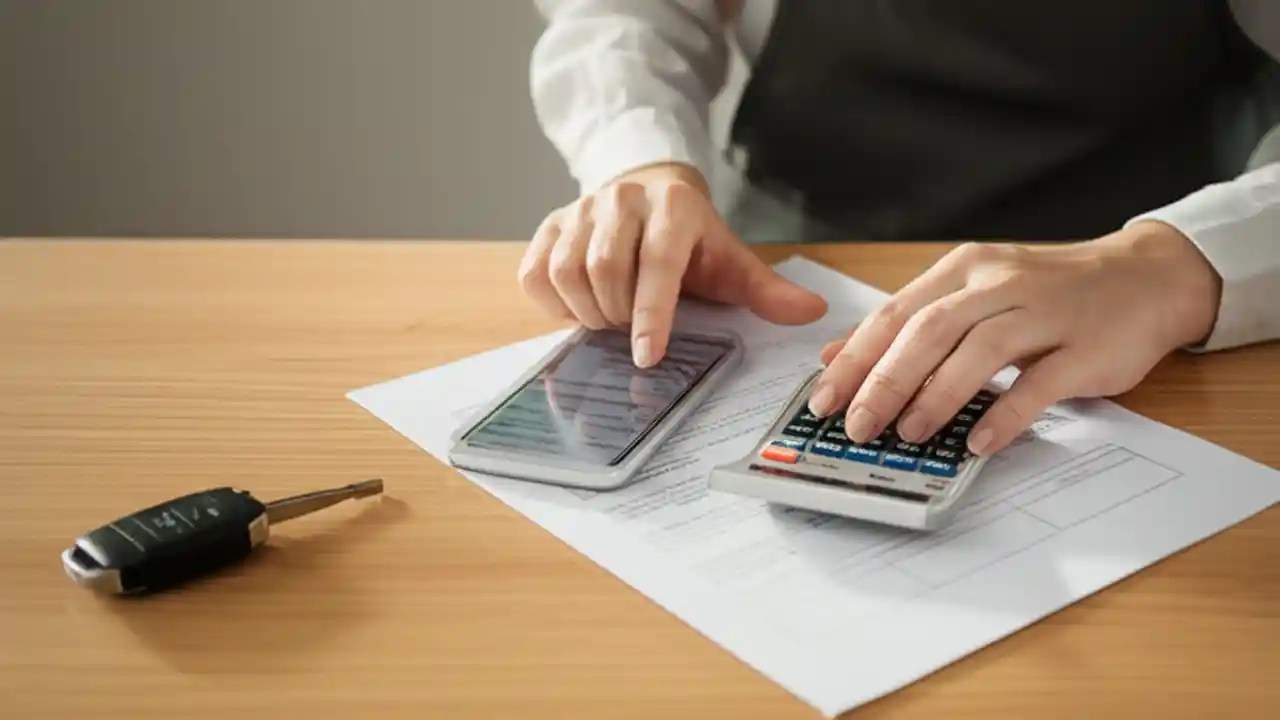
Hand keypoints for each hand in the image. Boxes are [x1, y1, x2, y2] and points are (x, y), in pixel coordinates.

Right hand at [519, 162, 827, 366]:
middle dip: (618, 316)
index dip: (650, 313)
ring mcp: (579, 209)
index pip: (657, 262)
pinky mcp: (548, 224)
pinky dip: (553, 304)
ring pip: (566, 271)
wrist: (647, 188)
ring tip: (609, 321)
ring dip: (586, 312)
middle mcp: (622, 200)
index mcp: (673, 206)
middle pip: (605, 269)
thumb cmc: (689, 237)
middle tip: (633, 334)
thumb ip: (764, 290)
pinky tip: (579, 308)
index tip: (647, 357)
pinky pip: (535, 272)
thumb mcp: (728, 259)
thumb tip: (812, 314)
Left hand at [811, 222, 1221, 456]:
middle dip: (885, 380)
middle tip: (858, 425)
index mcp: (964, 270)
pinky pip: (1040, 382)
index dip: (855, 358)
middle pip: (928, 330)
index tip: (823, 399)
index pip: (894, 314)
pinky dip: (1006, 412)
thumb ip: (907, 323)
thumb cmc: (1049, 293)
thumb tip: (836, 356)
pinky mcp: (1086, 347)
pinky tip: (980, 441)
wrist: (1146, 278)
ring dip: (937, 395)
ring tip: (908, 433)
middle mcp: (999, 284)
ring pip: (979, 350)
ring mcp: (1045, 313)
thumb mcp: (972, 294)